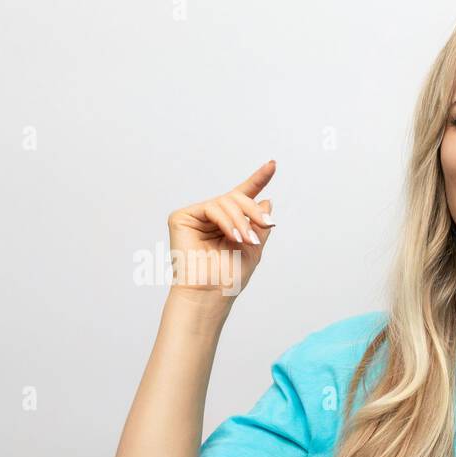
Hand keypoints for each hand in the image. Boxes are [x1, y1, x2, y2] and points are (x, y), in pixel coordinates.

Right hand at [167, 160, 276, 297]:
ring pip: (226, 201)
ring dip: (242, 221)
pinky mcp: (182, 216)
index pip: (243, 197)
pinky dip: (227, 221)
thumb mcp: (254, 247)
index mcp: (229, 223)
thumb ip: (259, 223)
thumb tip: (267, 199)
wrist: (211, 292)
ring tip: (246, 240)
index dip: (258, 179)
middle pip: (237, 197)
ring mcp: (196, 215)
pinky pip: (211, 207)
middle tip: (266, 224)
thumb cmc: (229, 276)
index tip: (273, 164)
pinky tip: (233, 236)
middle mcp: (212, 217)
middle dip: (254, 211)